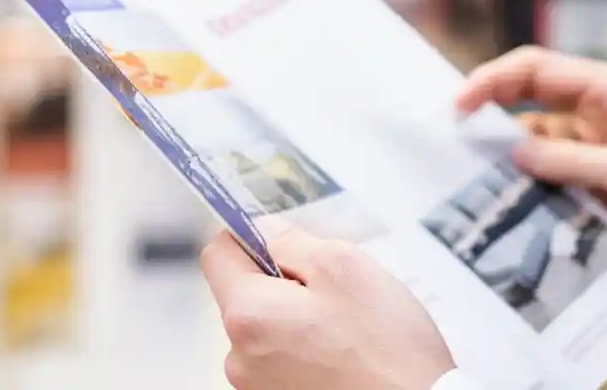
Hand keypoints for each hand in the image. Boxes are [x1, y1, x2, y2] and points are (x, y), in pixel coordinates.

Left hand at [201, 225, 454, 389]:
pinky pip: (283, 358)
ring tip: (348, 327)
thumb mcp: (344, 266)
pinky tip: (346, 353)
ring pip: (269, 327)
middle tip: (335, 288)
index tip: (279, 236)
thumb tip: (266, 232)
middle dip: (284, 280)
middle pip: (246, 293)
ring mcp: (257, 387)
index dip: (249, 235)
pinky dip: (308, 348)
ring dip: (299, 316)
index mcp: (249, 314)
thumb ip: (293, 242)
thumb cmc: (388, 348)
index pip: (218, 254)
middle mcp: (240, 357)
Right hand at [459, 47, 606, 275]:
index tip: (458, 106)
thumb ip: (572, 161)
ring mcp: (589, 150)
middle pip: (525, 105)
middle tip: (449, 146)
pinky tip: (505, 209)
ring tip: (472, 186)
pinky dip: (526, 193)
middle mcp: (592, 114)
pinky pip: (546, 182)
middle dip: (488, 120)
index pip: (535, 70)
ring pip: (531, 148)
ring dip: (506, 164)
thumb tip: (514, 152)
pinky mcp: (590, 184)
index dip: (491, 80)